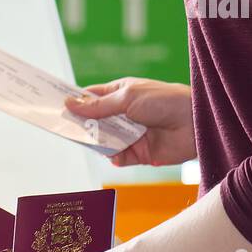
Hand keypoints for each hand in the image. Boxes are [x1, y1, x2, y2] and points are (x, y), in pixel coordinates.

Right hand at [64, 78, 194, 166]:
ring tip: (92, 141)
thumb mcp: (128, 98)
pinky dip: (114, 157)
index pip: (91, 98)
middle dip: (81, 125)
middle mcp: (123, 115)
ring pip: (103, 141)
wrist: (197, 123)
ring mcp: (130, 134)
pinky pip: (118, 158)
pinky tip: (115, 154)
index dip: (74, 102)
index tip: (55, 105)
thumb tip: (69, 104)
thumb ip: (98, 106)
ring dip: (98, 142)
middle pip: (93, 122)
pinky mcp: (139, 153)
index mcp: (120, 94)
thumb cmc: (165, 101)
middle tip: (64, 128)